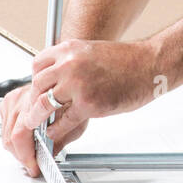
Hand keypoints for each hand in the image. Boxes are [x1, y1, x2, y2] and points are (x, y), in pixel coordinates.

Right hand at [0, 82, 82, 176]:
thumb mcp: (75, 120)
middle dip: (22, 156)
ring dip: (17, 148)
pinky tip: (27, 138)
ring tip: (31, 152)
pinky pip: (4, 126)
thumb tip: (49, 156)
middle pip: (10, 138)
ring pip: (5, 135)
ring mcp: (12, 100)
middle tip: (33, 164)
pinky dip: (13, 136)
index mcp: (35, 104)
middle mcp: (20, 100)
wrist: (66, 81)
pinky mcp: (8, 102)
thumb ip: (60, 139)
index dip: (26, 157)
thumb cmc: (72, 96)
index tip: (33, 167)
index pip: (20, 136)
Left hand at [19, 38, 159, 170]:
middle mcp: (69, 65)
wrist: (149, 65)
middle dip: (33, 102)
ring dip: (36, 118)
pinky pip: (63, 121)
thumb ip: (72, 64)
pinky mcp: (89, 104)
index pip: (37, 66)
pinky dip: (56, 130)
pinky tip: (55, 133)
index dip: (35, 82)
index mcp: (69, 49)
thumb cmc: (127, 60)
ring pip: (44, 105)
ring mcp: (77, 85)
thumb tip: (58, 81)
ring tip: (35, 125)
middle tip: (33, 112)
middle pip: (37, 86)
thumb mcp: (91, 52)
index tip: (36, 92)